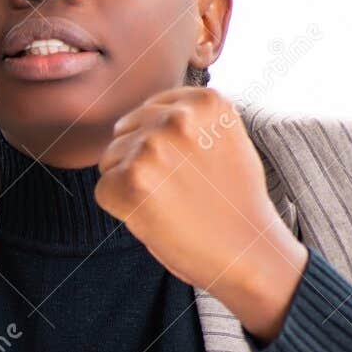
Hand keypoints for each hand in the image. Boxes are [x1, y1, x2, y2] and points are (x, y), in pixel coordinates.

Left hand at [94, 88, 308, 341]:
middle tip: (180, 190)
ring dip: (131, 183)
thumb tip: (132, 117)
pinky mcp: (131, 178)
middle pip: (126, 131)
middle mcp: (178, 115)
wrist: (247, 251)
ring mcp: (153, 145)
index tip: (189, 169)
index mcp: (206, 100)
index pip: (151, 110)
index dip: (162, 145)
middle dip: (142, 161)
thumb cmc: (232, 202)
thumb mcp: (223, 138)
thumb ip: (187, 119)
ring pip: (111, 159)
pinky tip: (156, 217)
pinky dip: (121, 208)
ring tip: (170, 203)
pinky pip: (104, 189)